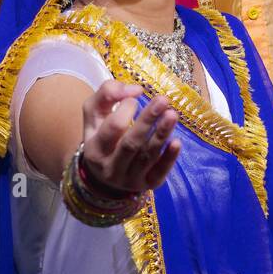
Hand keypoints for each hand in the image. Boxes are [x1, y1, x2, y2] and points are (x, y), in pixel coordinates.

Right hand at [80, 80, 180, 194]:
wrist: (104, 175)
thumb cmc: (102, 135)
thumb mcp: (95, 114)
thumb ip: (108, 94)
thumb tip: (135, 90)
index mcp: (95, 149)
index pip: (111, 128)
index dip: (125, 110)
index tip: (135, 97)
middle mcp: (110, 167)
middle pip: (130, 144)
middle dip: (147, 121)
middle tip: (162, 99)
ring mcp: (130, 179)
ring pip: (147, 156)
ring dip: (161, 134)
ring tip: (172, 114)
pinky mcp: (148, 184)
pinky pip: (160, 172)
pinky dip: (169, 158)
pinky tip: (177, 142)